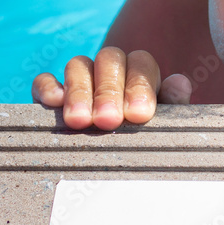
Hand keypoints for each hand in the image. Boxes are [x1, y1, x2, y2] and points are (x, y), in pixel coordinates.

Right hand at [31, 47, 192, 129]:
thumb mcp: (164, 126)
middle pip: (109, 59)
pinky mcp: (51, 94)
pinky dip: (48, 88)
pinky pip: (45, 81)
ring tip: (80, 121)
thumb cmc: (144, 141)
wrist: (117, 165)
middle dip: (109, 90)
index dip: (140, 86)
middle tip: (109, 120)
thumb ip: (173, 105)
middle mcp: (111, 70)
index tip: (139, 114)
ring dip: (79, 91)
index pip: (141, 64)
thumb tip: (179, 83)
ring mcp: (80, 79)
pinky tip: (53, 104)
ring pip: (78, 65)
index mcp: (141, 74)